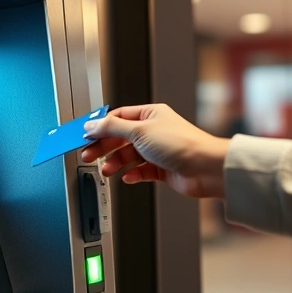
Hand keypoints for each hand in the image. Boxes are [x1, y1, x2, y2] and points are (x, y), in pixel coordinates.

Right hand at [81, 104, 229, 198]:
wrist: (205, 168)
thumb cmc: (182, 144)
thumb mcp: (139, 131)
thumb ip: (112, 128)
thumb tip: (92, 125)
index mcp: (149, 115)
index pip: (117, 118)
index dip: (100, 127)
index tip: (85, 136)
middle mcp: (153, 131)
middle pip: (120, 138)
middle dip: (104, 147)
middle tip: (89, 155)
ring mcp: (157, 151)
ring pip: (129, 156)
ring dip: (116, 163)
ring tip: (107, 170)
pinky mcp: (162, 169)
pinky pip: (140, 171)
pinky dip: (132, 174)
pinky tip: (128, 177)